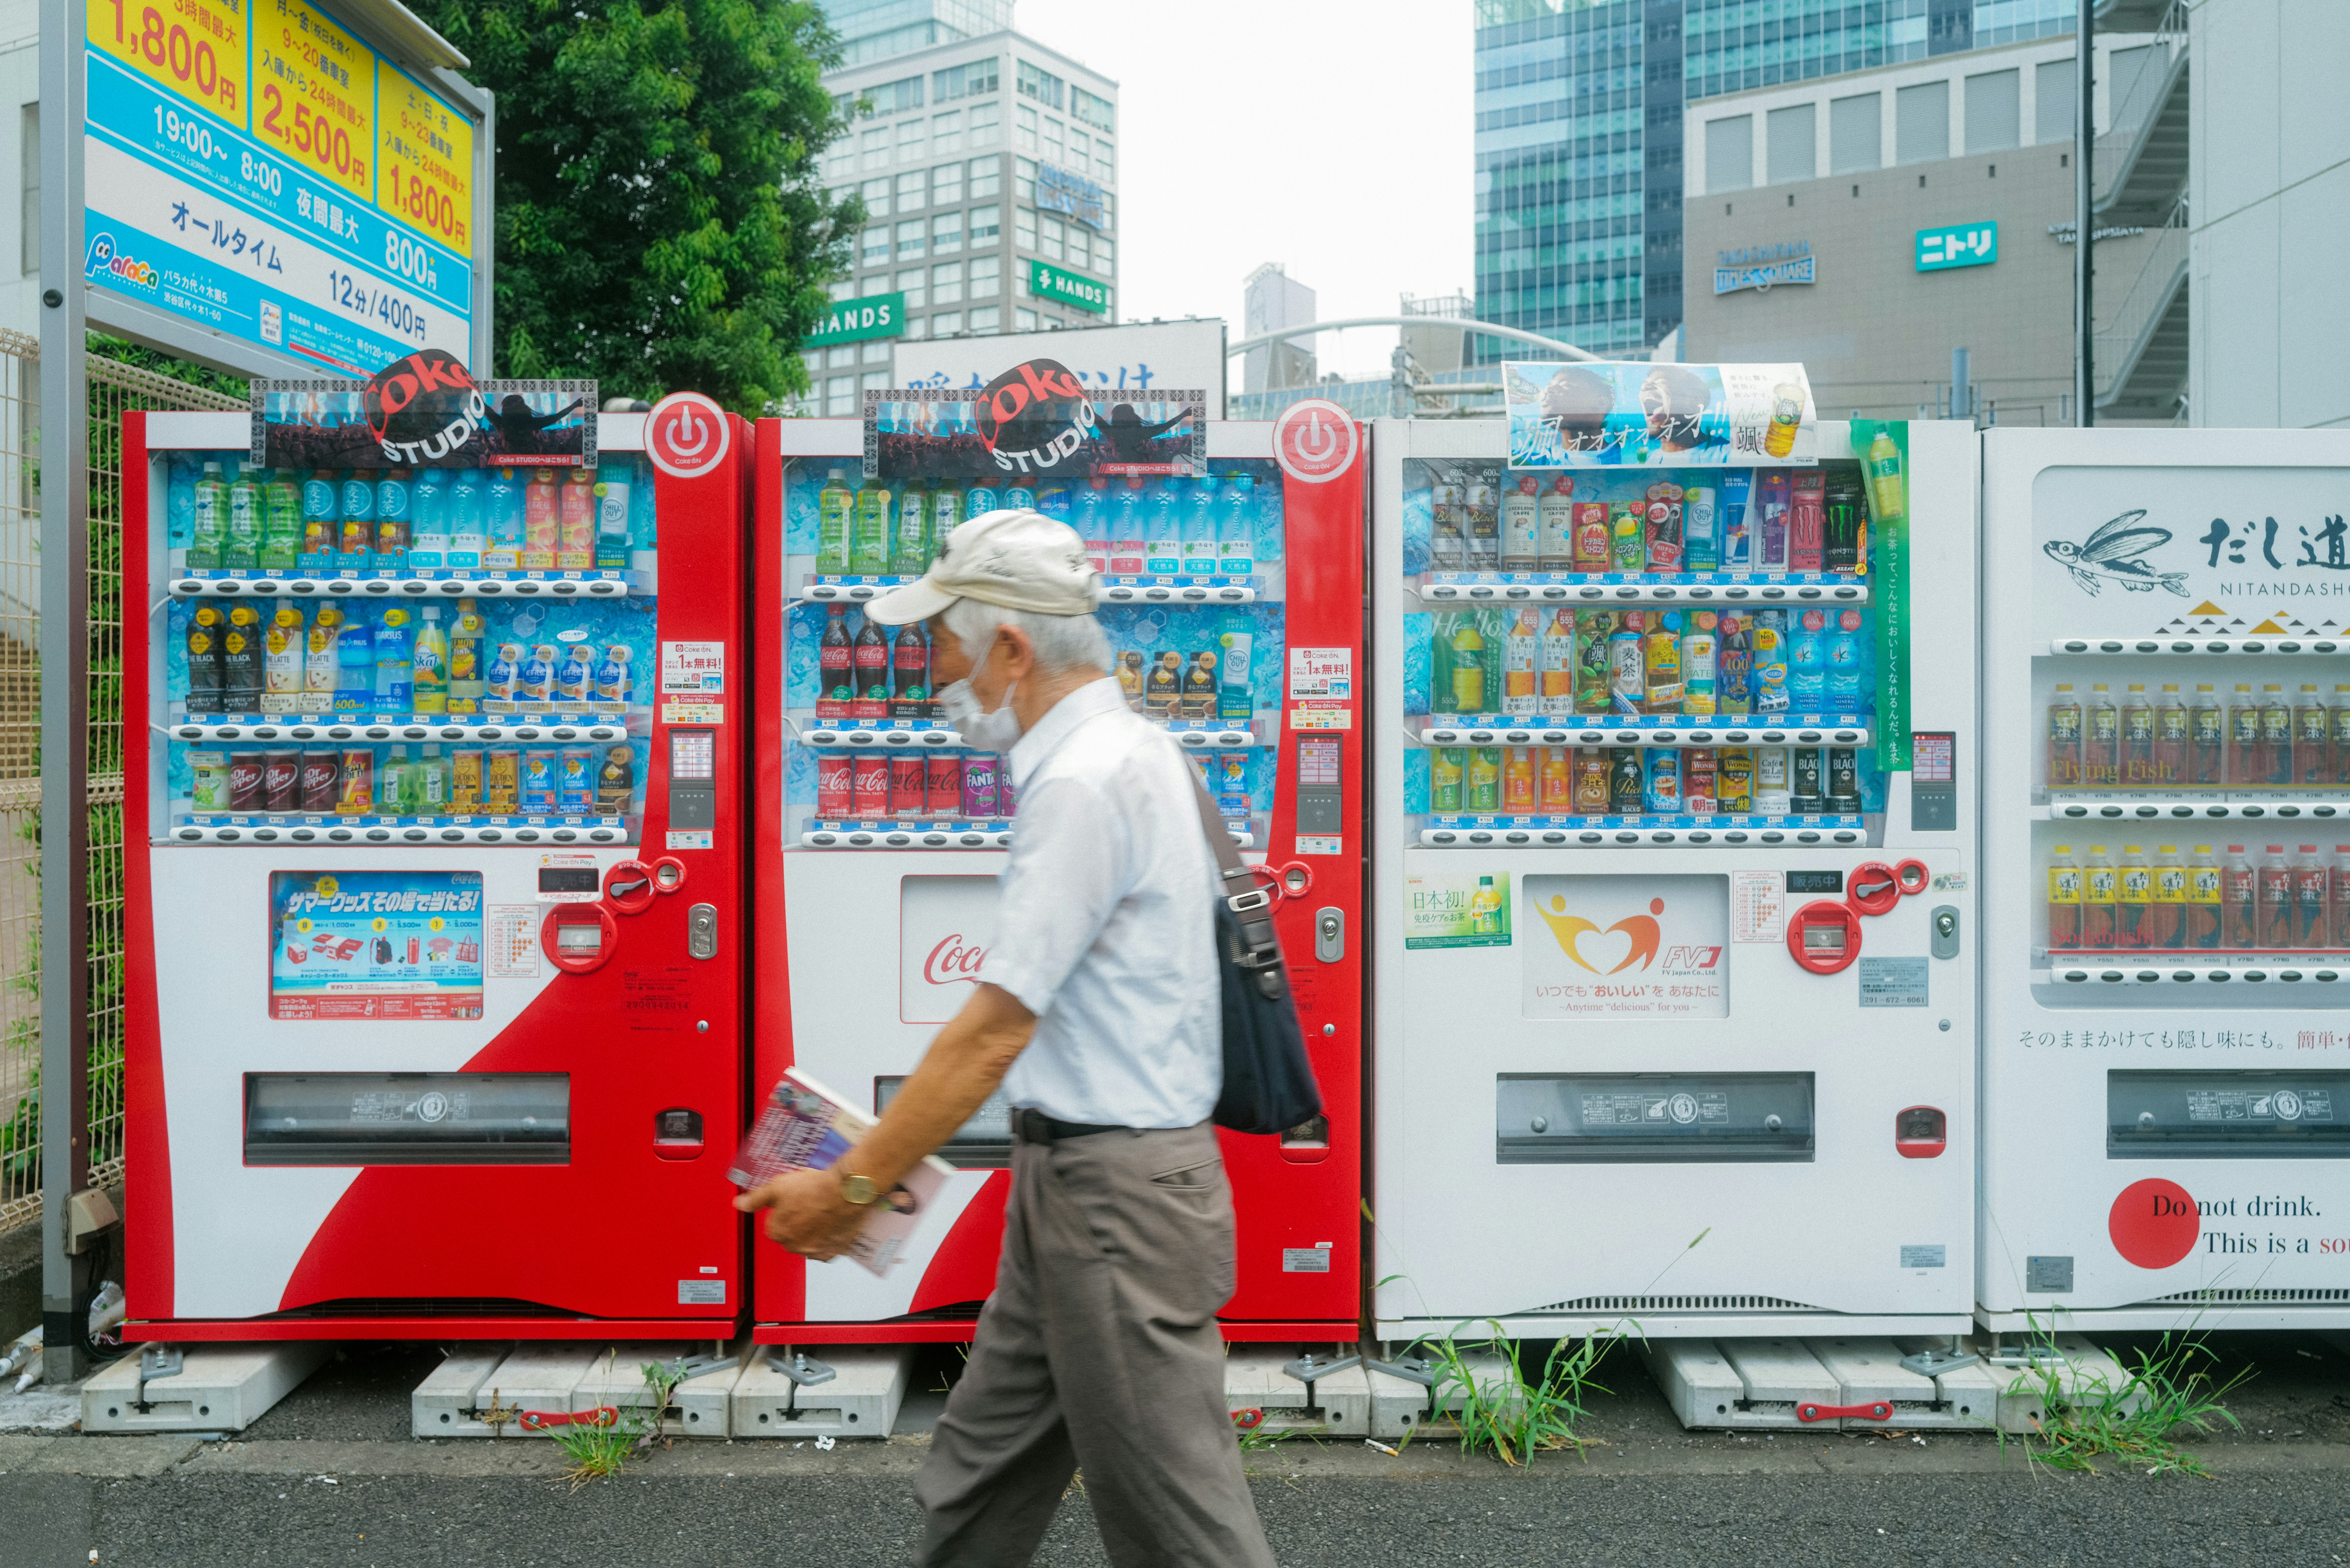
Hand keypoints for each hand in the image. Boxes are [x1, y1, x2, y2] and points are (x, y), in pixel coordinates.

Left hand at [734, 1168, 866, 1260]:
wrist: (848, 1191)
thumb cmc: (815, 1188)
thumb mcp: (777, 1187)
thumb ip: (756, 1198)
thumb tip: (739, 1204)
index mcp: (778, 1232)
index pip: (774, 1225)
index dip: (783, 1211)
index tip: (792, 1201)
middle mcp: (795, 1246)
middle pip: (791, 1235)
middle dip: (797, 1222)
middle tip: (808, 1203)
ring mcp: (815, 1250)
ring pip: (809, 1242)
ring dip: (813, 1231)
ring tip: (822, 1211)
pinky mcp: (834, 1251)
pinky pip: (827, 1248)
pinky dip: (829, 1239)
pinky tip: (832, 1223)